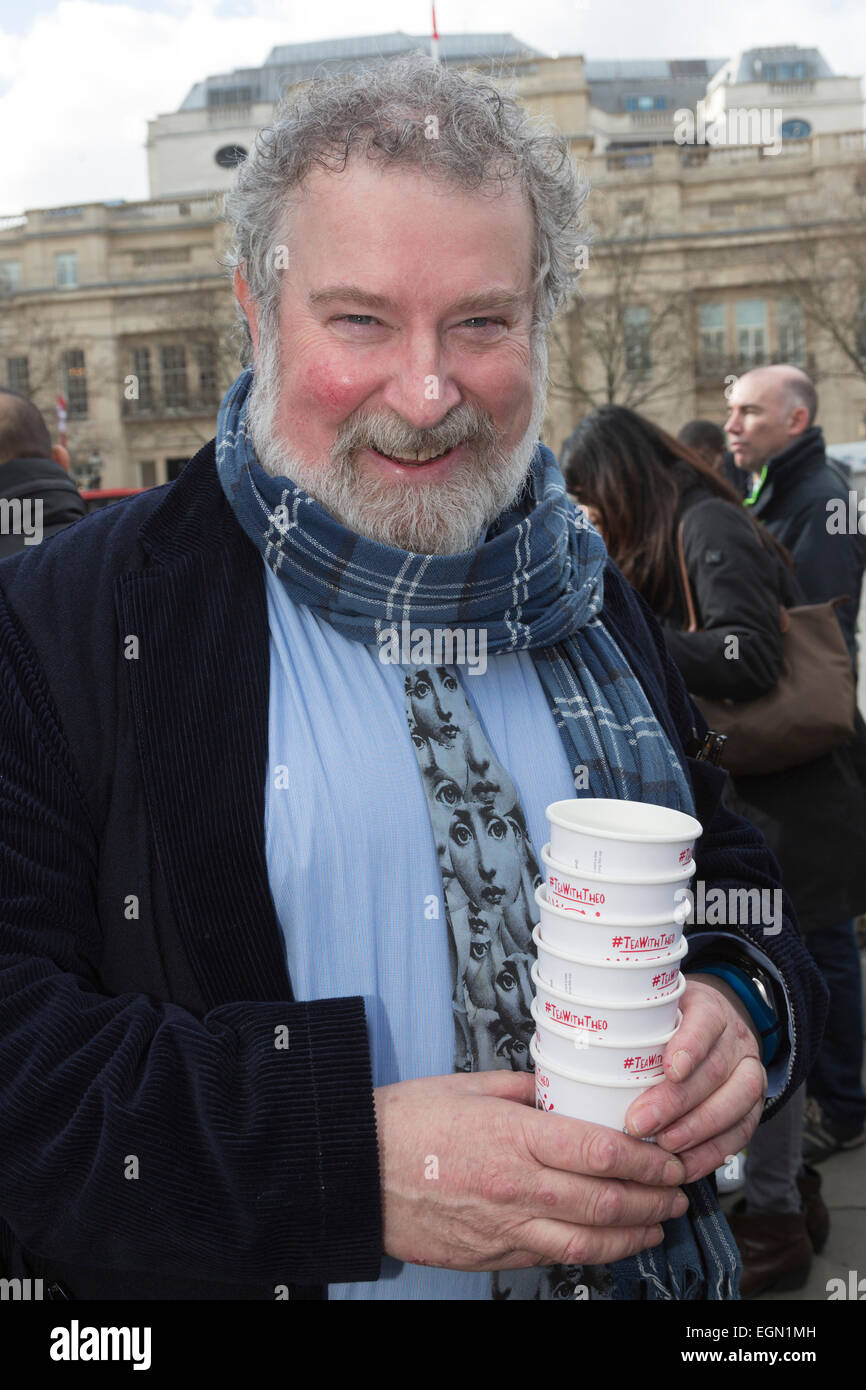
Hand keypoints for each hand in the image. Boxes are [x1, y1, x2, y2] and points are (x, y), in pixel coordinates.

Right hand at [374, 1069, 687, 1271]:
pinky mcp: (492, 1253)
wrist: (356, 1171)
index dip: (647, 1160)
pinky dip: (590, 1253)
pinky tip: (607, 1243)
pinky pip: (552, 1257)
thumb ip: (525, 1089)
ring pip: (587, 1242)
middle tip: (678, 1192)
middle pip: (606, 1202)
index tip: (670, 1157)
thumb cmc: (407, 1121)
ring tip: (657, 1225)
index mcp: (515, 1137)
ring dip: (633, 1235)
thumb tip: (562, 1090)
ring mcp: (506, 1226)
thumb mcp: (470, 1086)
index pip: (602, 1153)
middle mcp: (517, 1186)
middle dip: (654, 1199)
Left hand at [624, 976, 766, 1182]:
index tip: (670, 1069)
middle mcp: (735, 1039)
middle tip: (640, 1123)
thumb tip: (570, 1052)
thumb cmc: (673, 1021)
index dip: (690, 1046)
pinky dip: (713, 1152)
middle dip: (677, 1101)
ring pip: (736, 1102)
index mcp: (709, 1009)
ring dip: (697, 1129)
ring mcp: (749, 1072)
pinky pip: (741, 1132)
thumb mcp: (655, 1010)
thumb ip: (628, 1026)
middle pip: (714, 1070)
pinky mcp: (753, 1105)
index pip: (705, 1023)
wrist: (716, 1026)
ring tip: (664, 1146)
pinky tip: (686, 1165)